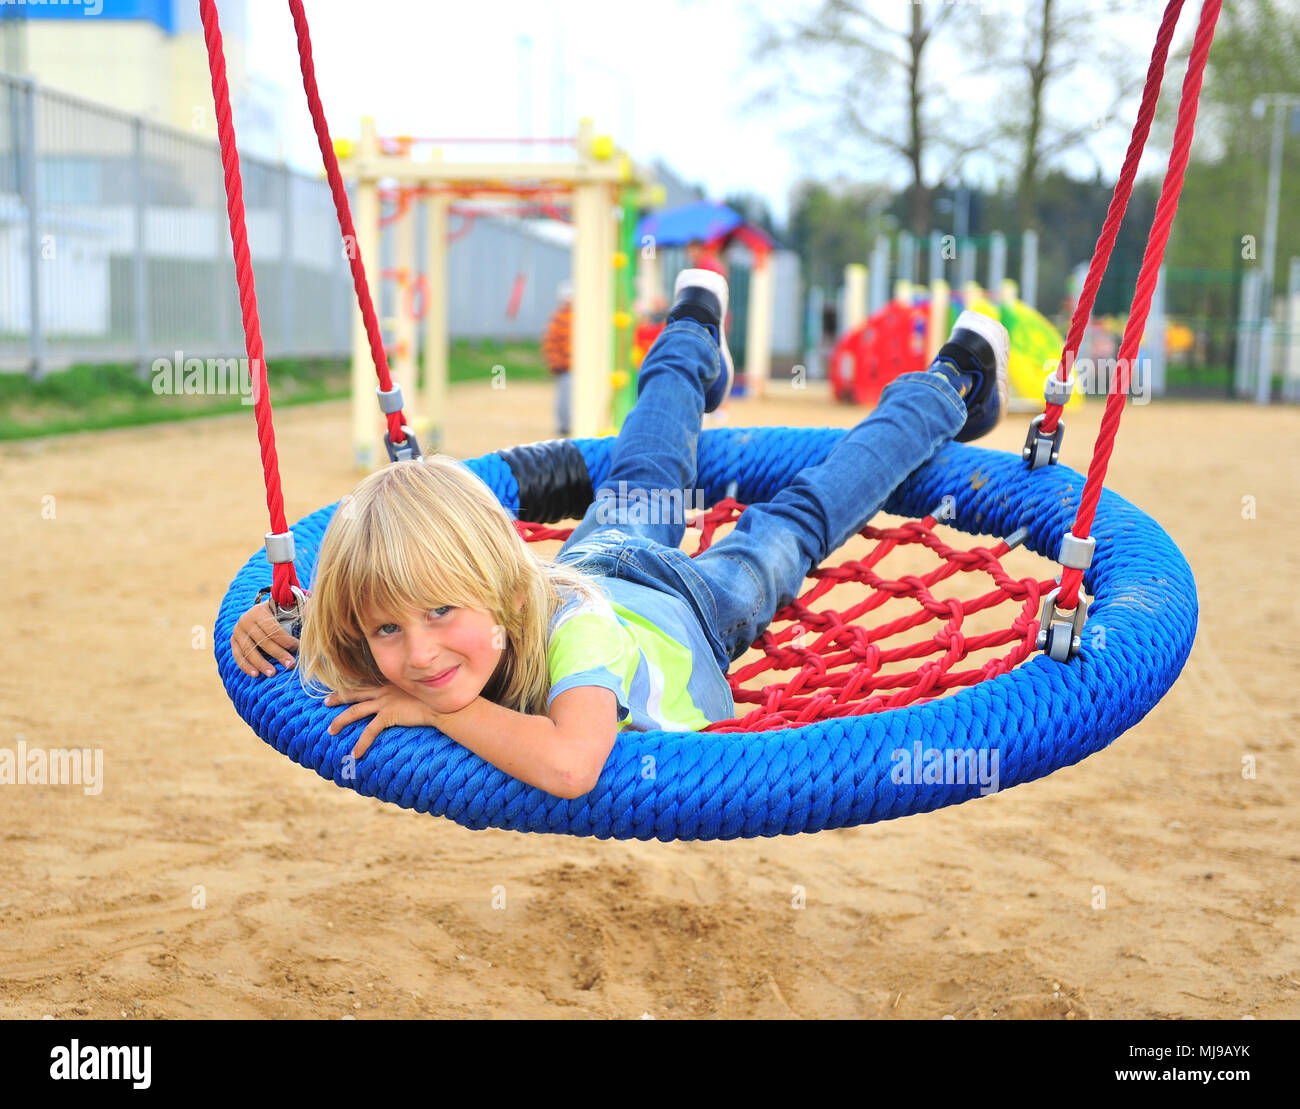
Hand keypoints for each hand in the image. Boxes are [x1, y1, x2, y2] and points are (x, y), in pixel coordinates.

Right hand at [231, 600, 299, 676]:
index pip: (273, 629)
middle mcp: (245, 620)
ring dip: (261, 663)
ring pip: (249, 650)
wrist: (262, 614)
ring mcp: (237, 631)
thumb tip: (311, 616)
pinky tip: (256, 674)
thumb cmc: (280, 613)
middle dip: (278, 654)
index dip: (286, 640)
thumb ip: (300, 611)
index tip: (299, 648)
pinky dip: (246, 666)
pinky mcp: (233, 642)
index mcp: (258, 611)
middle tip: (290, 665)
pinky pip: (238, 656)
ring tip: (273, 673)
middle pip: (262, 640)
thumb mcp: (288, 608)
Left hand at [325, 684, 440, 759]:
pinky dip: (361, 743)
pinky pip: (369, 732)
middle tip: (326, 702)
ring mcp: (385, 702)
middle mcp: (385, 691)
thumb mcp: (421, 692)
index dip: (354, 687)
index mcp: (391, 684)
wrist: (444, 704)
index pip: (367, 684)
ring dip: (340, 721)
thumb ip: (411, 694)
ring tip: (331, 731)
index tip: (343, 689)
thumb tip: (411, 700)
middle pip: (355, 694)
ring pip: (355, 712)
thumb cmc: (437, 699)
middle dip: (339, 698)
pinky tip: (355, 754)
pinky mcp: (389, 715)